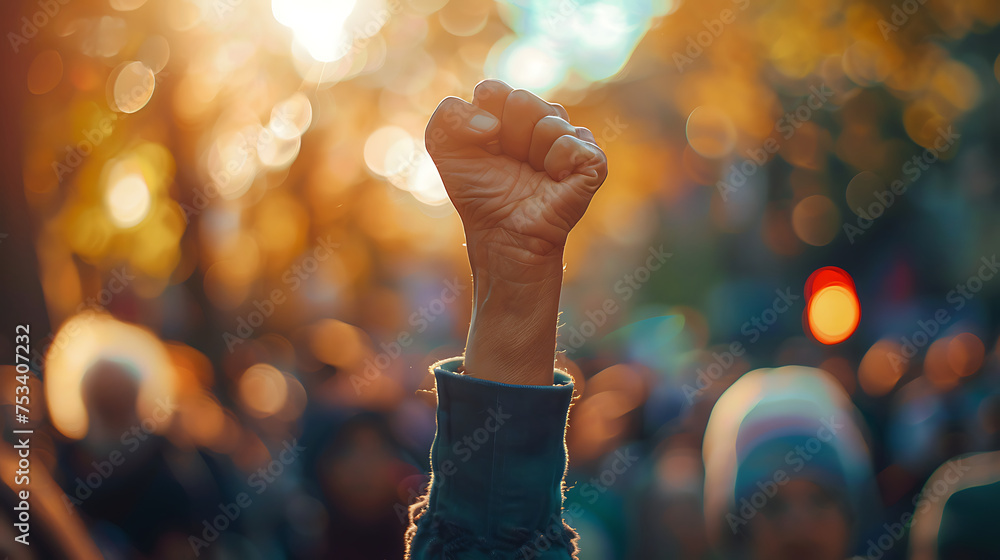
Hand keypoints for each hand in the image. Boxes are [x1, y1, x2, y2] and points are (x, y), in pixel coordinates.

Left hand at [425, 80, 607, 384]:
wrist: (502, 236)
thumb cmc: (479, 196)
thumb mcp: (445, 149)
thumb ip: (448, 116)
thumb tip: (490, 123)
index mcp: (508, 112)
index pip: (492, 90)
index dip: (482, 123)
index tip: (482, 150)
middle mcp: (541, 119)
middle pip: (522, 99)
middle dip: (507, 136)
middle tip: (509, 164)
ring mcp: (569, 139)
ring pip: (550, 119)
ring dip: (531, 153)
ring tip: (532, 175)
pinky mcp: (592, 162)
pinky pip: (574, 143)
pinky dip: (557, 163)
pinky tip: (553, 181)